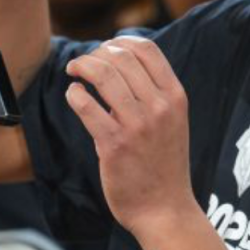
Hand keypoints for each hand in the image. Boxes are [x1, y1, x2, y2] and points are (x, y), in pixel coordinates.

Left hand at [63, 36, 194, 237]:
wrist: (164, 207)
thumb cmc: (164, 164)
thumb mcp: (173, 121)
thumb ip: (155, 94)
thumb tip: (123, 63)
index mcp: (176, 96)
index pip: (148, 49)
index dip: (121, 41)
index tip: (106, 49)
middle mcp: (160, 106)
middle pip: (122, 57)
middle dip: (96, 53)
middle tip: (83, 63)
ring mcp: (138, 124)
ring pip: (104, 75)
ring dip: (82, 66)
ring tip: (74, 71)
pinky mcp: (114, 144)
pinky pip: (87, 106)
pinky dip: (75, 94)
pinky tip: (74, 95)